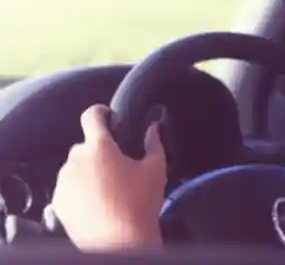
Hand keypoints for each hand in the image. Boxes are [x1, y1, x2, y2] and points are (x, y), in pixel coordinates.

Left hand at [52, 105, 164, 250]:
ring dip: (88, 171)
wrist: (119, 241)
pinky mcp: (58, 201)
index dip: (100, 112)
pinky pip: (68, 187)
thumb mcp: (156, 170)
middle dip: (99, 152)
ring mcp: (64, 181)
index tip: (108, 116)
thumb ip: (153, 143)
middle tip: (117, 167)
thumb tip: (153, 127)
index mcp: (100, 147)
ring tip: (107, 189)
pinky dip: (79, 190)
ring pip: (75, 168)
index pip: (92, 116)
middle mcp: (76, 160)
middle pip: (86, 146)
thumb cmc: (140, 203)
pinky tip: (96, 203)